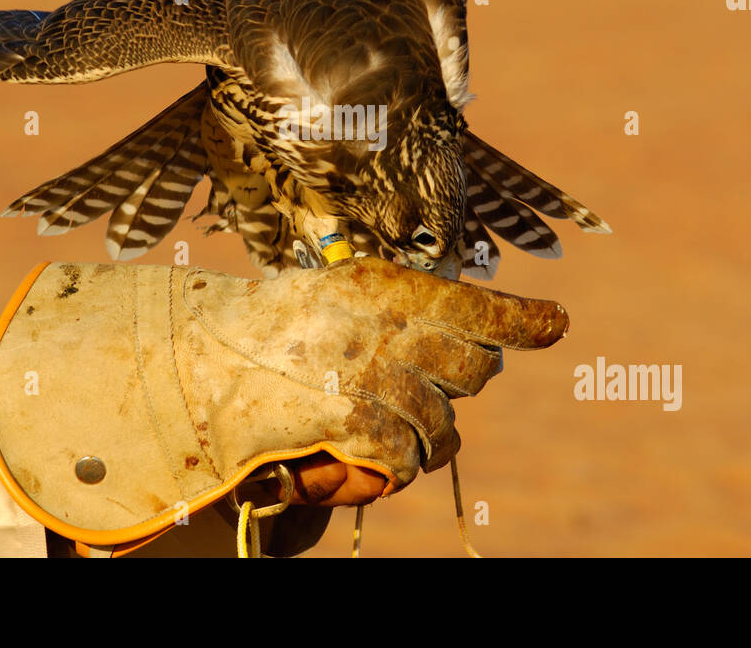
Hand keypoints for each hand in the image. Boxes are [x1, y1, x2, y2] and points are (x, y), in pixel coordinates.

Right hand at [0, 257, 569, 549]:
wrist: (196, 369)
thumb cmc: (260, 333)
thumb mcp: (330, 297)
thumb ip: (389, 310)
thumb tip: (453, 333)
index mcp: (381, 284)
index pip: (470, 303)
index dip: (518, 318)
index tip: (554, 324)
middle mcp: (387, 325)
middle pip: (472, 367)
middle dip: (457, 383)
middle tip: (417, 388)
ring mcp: (374, 375)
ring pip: (443, 425)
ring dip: (422, 437)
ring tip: (380, 430)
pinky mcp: (357, 423)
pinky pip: (406, 458)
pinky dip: (391, 467)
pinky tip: (363, 459)